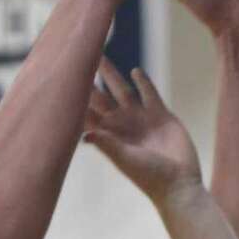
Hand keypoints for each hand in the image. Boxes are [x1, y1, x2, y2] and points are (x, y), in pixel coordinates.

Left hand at [82, 58, 202, 207]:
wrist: (179, 183)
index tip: (59, 82)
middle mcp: (121, 125)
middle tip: (74, 58)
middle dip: (88, 79)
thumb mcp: (126, 160)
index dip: (73, 99)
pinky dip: (143, 82)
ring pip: (122, 90)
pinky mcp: (161, 115)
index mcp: (109, 136)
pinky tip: (134, 70)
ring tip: (99, 55)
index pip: (86, 113)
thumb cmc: (150, 177)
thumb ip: (108, 144)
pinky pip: (149, 93)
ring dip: (112, 74)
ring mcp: (141, 119)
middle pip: (100, 97)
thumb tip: (85, 134)